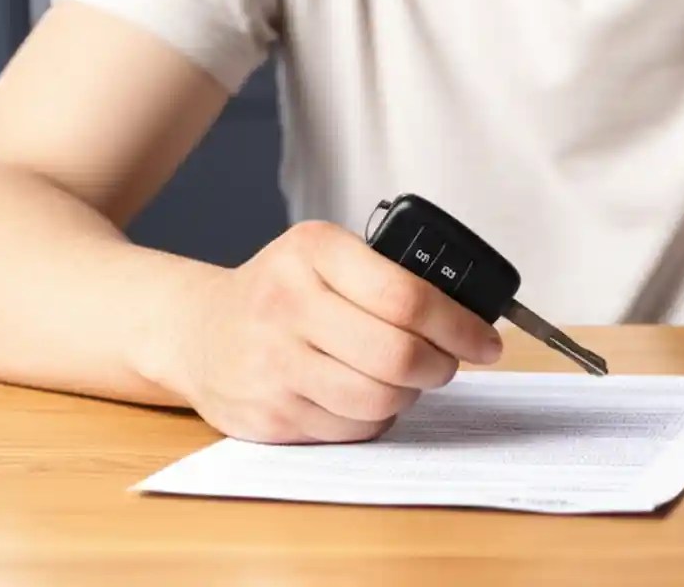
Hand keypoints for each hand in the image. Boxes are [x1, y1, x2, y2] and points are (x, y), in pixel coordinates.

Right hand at [148, 221, 501, 443]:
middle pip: (398, 355)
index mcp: (313, 252)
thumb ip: (389, 275)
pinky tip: (362, 396)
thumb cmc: (282, 291)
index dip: (459, 326)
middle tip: (447, 364)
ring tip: (402, 378)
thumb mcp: (326, 256)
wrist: (197, 330)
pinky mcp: (268, 415)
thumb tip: (470, 318)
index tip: (486, 341)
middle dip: (440, 366)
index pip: (407, 296)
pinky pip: (352, 430)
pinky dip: (374, 419)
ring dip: (408, 395)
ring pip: (379, 400)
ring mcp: (272, 363)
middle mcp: (286, 304)